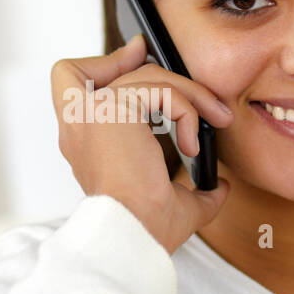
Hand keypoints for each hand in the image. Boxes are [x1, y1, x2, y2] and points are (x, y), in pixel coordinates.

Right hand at [51, 34, 233, 254]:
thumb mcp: (174, 204)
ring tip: (215, 117)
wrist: (132, 236)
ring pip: (144, 76)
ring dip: (189, 93)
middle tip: (182, 75)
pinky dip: (186, 109)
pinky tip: (192, 141)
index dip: (105, 63)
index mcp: (85, 143)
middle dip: (142, 60)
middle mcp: (79, 125)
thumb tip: (218, 186)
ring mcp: (89, 114)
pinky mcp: (111, 109)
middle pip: (106, 68)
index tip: (137, 56)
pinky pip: (159, 89)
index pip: (75, 83)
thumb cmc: (142, 230)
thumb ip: (193, 190)